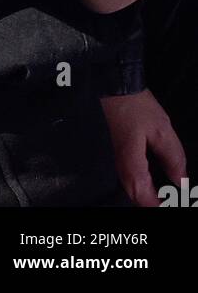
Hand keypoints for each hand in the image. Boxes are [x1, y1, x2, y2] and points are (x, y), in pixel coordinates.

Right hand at [101, 90, 185, 207]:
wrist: (112, 87)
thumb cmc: (132, 105)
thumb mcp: (162, 130)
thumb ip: (174, 159)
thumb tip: (181, 181)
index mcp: (132, 169)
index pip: (149, 202)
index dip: (164, 205)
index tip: (177, 201)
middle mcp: (121, 171)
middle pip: (140, 200)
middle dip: (158, 202)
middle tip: (174, 197)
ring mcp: (116, 164)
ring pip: (135, 191)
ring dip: (151, 195)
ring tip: (169, 192)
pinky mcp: (117, 156)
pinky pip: (131, 180)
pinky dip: (145, 185)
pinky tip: (156, 179)